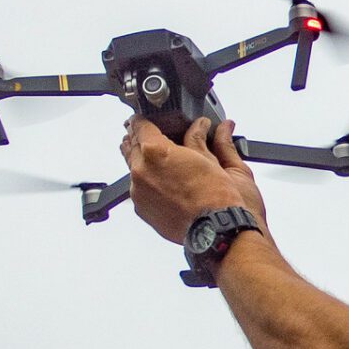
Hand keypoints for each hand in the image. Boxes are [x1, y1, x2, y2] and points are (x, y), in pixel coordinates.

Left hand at [120, 116, 269, 245]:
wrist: (216, 229)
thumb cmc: (216, 197)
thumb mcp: (209, 158)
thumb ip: (198, 138)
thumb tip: (201, 126)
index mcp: (155, 151)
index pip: (140, 125)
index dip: (145, 120)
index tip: (148, 119)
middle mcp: (140, 170)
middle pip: (132, 146)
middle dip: (143, 140)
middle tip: (156, 139)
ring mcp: (138, 191)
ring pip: (135, 169)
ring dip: (144, 163)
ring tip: (164, 164)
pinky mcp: (141, 208)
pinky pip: (140, 189)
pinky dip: (149, 184)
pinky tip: (167, 186)